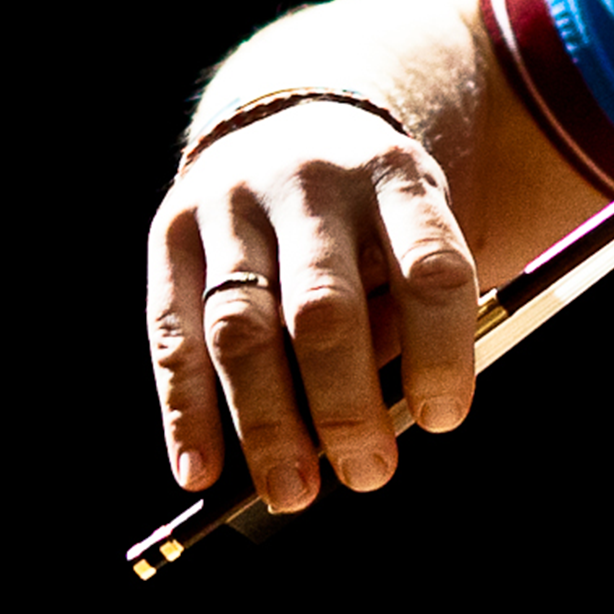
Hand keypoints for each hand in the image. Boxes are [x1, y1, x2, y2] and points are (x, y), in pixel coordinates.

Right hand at [149, 94, 477, 511]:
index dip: (440, 352)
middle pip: (324, 308)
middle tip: (368, 473)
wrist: (286, 123)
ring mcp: (231, 204)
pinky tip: (200, 470)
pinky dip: (184, 412)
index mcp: (393, 176)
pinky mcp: (171, 232)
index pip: (429, 268)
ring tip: (291, 490)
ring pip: (242, 327)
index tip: (442, 419)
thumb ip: (402, 316)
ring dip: (266, 422)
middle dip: (345, 406)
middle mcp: (309, 183)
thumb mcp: (409, 233)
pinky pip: (173, 334)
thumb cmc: (369, 214)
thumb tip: (380, 424)